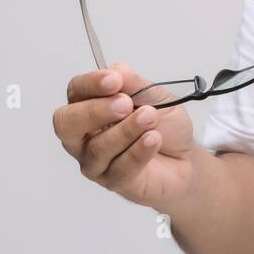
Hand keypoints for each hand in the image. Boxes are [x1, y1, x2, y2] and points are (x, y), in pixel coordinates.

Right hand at [52, 62, 200, 209]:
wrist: (186, 158)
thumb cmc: (163, 126)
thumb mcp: (154, 96)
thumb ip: (133, 83)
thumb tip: (117, 70)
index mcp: (89, 106)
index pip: (76, 91)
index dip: (91, 84)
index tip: (115, 80)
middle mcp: (84, 136)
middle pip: (67, 124)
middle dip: (95, 111)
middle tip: (125, 104)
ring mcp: (96, 162)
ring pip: (97, 148)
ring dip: (127, 130)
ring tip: (150, 118)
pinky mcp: (114, 182)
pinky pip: (120, 168)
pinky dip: (138, 151)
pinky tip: (153, 139)